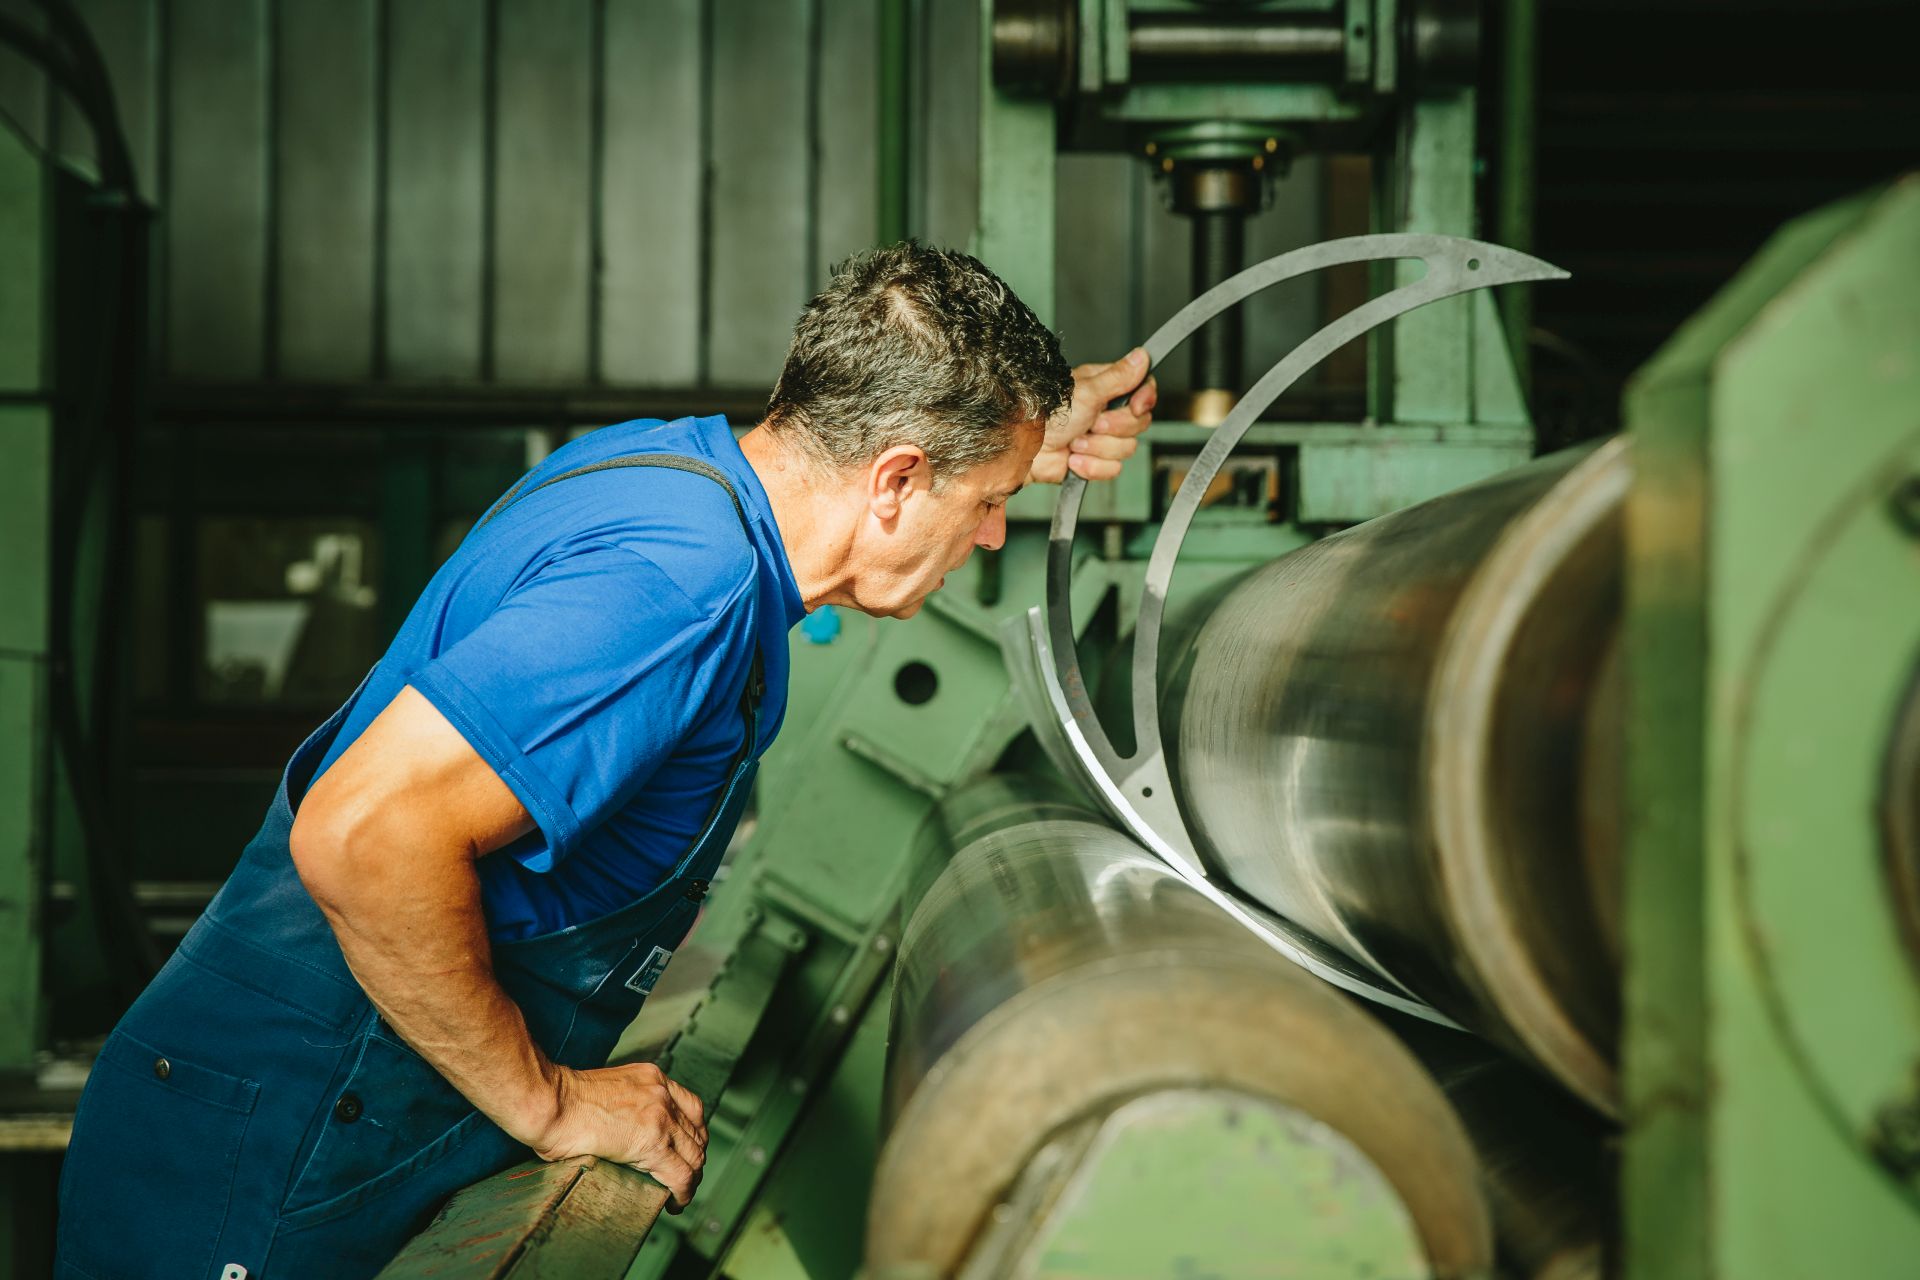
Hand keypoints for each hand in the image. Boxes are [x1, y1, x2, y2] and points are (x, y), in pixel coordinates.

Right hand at [527, 1062, 708, 1209]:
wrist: (551, 1103)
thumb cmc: (562, 1100)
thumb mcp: (605, 1090)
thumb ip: (623, 1105)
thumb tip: (619, 1130)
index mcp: (651, 1078)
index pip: (691, 1107)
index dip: (693, 1134)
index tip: (685, 1150)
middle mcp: (662, 1095)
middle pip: (697, 1133)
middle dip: (693, 1159)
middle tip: (683, 1177)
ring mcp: (661, 1118)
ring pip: (694, 1155)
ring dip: (691, 1179)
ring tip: (679, 1194)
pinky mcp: (652, 1144)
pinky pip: (681, 1175)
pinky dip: (683, 1193)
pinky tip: (675, 1203)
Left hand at [1029, 348, 1156, 484]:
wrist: (1025, 449)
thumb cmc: (1046, 414)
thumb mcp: (1087, 391)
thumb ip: (1119, 377)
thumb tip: (1142, 356)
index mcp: (1106, 388)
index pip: (1144, 389)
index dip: (1144, 399)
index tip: (1135, 406)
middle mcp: (1106, 411)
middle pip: (1139, 422)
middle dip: (1114, 427)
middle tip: (1093, 423)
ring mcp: (1101, 438)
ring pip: (1127, 448)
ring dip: (1098, 448)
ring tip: (1075, 442)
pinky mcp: (1094, 461)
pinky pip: (1112, 469)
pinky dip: (1091, 466)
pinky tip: (1073, 459)